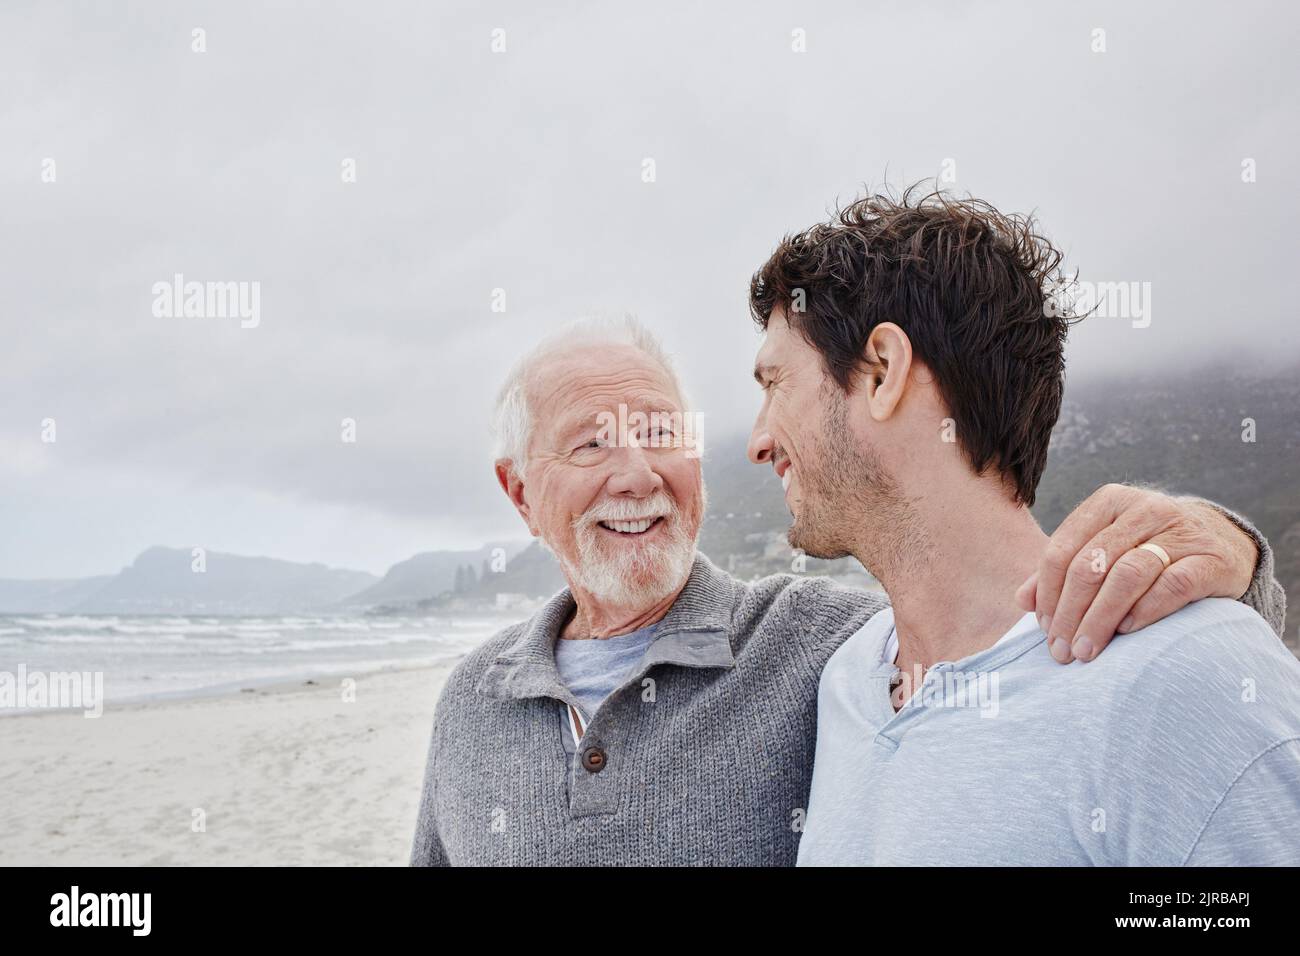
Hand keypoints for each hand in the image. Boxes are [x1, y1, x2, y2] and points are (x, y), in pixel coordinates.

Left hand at [1015, 484, 1257, 663]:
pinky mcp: (1211, 559)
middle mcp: (1144, 509)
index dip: (1048, 593)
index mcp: (1109, 502)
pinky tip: (1127, 631)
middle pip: (1092, 565)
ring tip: (1086, 650)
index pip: (1063, 549)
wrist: (1224, 543)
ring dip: (1100, 618)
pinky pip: (1172, 585)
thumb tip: (1022, 600)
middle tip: (1061, 650)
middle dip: (1070, 612)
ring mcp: (1180, 532)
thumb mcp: (1105, 548)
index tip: (1045, 628)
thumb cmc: (1149, 550)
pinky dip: (1145, 610)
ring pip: (1127, 575)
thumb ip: (1063, 570)